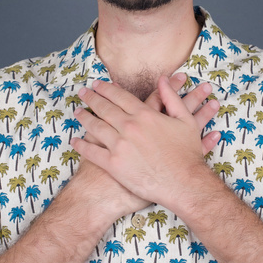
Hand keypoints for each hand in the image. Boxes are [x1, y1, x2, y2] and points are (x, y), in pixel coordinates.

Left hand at [72, 75, 220, 209]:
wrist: (184, 184)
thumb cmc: (187, 154)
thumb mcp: (185, 120)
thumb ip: (172, 97)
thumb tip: (163, 79)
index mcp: (144, 115)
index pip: (119, 96)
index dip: (106, 89)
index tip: (96, 85)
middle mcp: (129, 127)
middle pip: (104, 108)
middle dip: (91, 98)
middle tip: (83, 93)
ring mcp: (119, 146)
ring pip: (95, 127)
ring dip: (84, 118)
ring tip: (77, 112)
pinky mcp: (113, 165)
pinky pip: (92, 152)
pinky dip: (81, 145)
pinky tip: (75, 140)